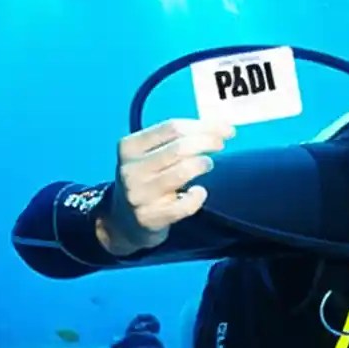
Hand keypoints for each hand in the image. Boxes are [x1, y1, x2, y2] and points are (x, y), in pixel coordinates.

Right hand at [98, 118, 234, 255]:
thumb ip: (174, 140)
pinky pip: (185, 204)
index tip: (225, 129)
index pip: (172, 128)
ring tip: (207, 164)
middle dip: (207, 142)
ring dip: (202, 164)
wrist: (123, 221)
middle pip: (179, 147)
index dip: (204, 126)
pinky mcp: (151, 218)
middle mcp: (131, 169)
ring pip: (183, 171)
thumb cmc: (145, 180)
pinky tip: (199, 192)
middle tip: (220, 144)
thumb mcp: (147, 155)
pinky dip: (198, 196)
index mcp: (129, 147)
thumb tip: (217, 127)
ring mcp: (140, 195)